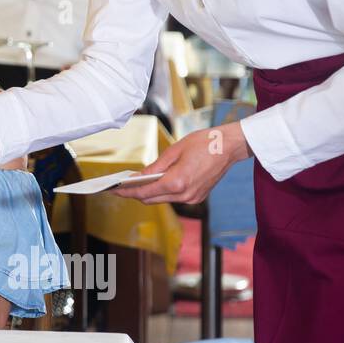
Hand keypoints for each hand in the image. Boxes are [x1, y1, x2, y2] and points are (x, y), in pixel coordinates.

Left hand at [114, 121, 249, 205]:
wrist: (229, 146)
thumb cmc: (203, 143)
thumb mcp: (174, 151)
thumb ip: (155, 167)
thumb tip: (139, 177)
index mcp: (177, 182)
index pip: (145, 192)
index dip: (127, 192)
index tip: (113, 190)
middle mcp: (185, 195)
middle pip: (151, 199)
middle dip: (135, 194)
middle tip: (120, 187)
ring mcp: (193, 198)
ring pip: (162, 199)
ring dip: (149, 193)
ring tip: (134, 184)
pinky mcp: (198, 197)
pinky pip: (174, 197)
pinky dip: (163, 192)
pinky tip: (154, 183)